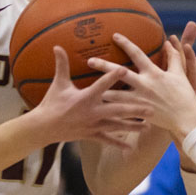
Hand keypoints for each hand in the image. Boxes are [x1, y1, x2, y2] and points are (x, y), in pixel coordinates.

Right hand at [31, 46, 151, 148]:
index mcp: (85, 97)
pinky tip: (130, 148)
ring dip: (133, 127)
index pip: (102, 85)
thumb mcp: (58, 84)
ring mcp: (93, 125)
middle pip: (118, 110)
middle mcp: (92, 112)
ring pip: (117, 126)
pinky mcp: (91, 135)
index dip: (113, 76)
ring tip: (149, 126)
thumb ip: (61, 65)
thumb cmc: (52, 103)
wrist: (44, 127)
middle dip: (135, 110)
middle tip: (152, 108)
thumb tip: (57, 46)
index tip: (126, 69)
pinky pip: (107, 140)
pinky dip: (118, 144)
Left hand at [92, 35, 195, 139]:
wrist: (187, 118)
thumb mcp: (180, 73)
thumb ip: (174, 55)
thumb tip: (170, 40)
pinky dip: (110, 109)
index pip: (137, 53)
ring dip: (101, 90)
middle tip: (89, 60)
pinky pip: (121, 111)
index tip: (114, 36)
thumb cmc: (185, 95)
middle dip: (104, 65)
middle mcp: (144, 84)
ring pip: (116, 94)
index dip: (125, 43)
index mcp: (154, 73)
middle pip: (120, 72)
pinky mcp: (139, 113)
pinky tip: (99, 108)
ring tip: (86, 88)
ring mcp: (140, 100)